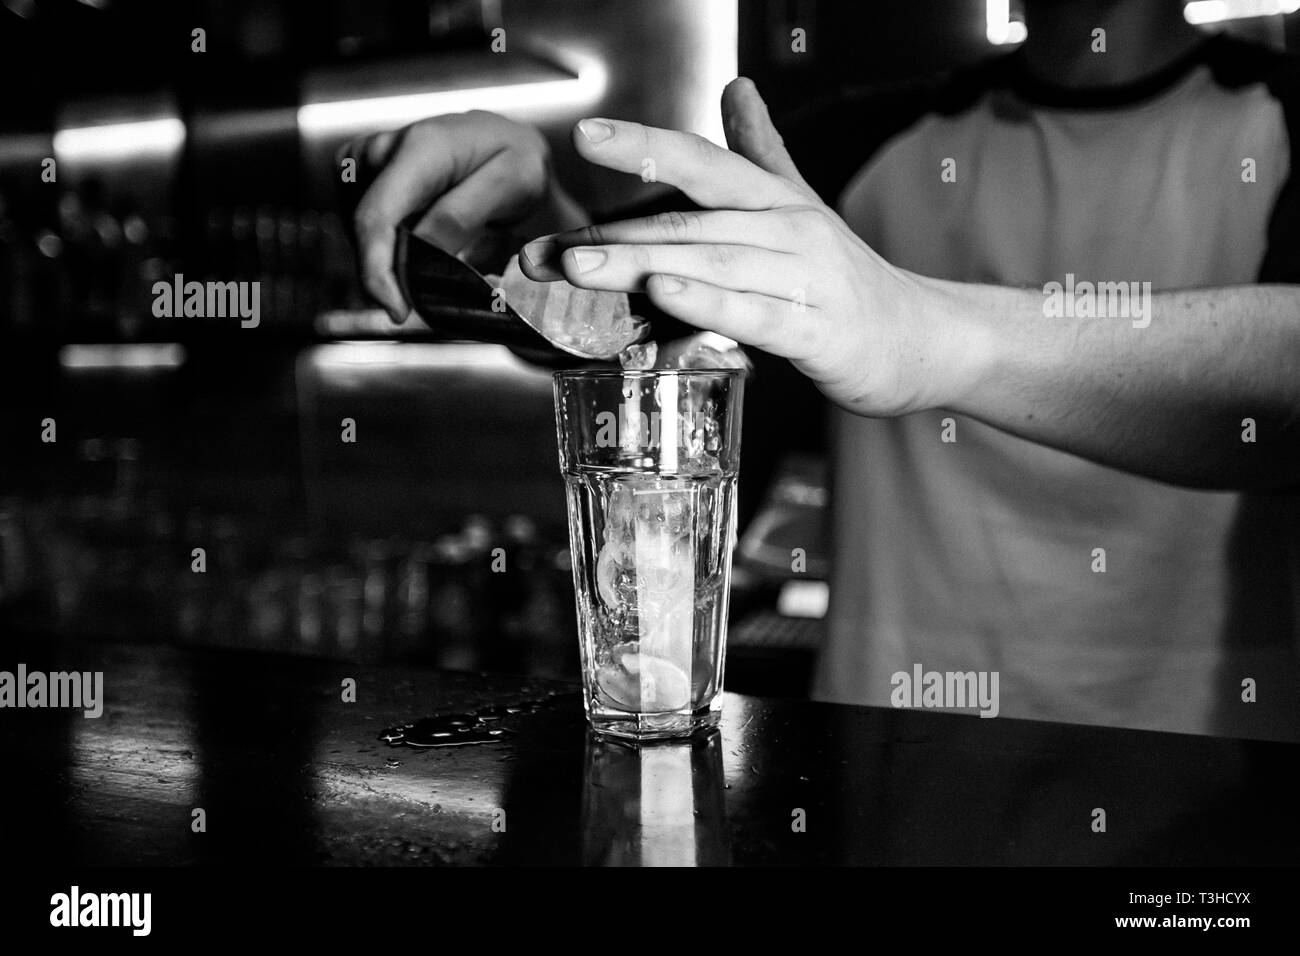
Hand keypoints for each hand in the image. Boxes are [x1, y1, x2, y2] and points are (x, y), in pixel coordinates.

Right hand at [342, 111, 579, 322]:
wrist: (504, 142)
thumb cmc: (514, 161)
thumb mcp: (512, 184)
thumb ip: (464, 213)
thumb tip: (421, 245)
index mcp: (421, 148)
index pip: (376, 216)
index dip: (377, 270)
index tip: (397, 310)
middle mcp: (383, 149)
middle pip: (363, 231)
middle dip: (391, 270)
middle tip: (438, 284)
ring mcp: (366, 161)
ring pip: (360, 232)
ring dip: (391, 256)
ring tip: (441, 246)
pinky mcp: (361, 175)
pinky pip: (364, 226)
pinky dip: (387, 243)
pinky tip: (419, 236)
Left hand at [518, 79, 967, 416]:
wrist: (925, 339)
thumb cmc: (851, 281)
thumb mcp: (803, 208)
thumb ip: (763, 153)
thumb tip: (736, 90)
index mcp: (776, 200)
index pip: (704, 161)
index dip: (645, 144)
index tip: (585, 135)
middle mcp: (789, 230)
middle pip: (691, 221)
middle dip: (611, 236)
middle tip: (547, 249)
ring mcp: (806, 279)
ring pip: (713, 264)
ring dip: (641, 265)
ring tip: (580, 266)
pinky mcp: (818, 332)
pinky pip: (755, 314)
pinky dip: (708, 303)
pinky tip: (664, 295)